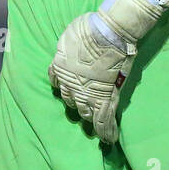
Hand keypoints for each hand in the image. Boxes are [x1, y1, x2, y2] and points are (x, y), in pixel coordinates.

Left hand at [48, 0, 168, 144]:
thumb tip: (71, 44)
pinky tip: (109, 140)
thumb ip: (69, 46)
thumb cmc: (88, 29)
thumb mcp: (69, 36)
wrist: (107, 34)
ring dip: (90, 118)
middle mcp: (70, 85)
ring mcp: (87, 95)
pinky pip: (104, 121)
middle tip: (85, 109)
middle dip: (77, 105)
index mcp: (60, 69)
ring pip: (85, 113)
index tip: (70, 92)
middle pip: (71, 101)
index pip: (59, 85)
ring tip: (96, 128)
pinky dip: (106, 132)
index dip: (66, 89)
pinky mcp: (105, 100)